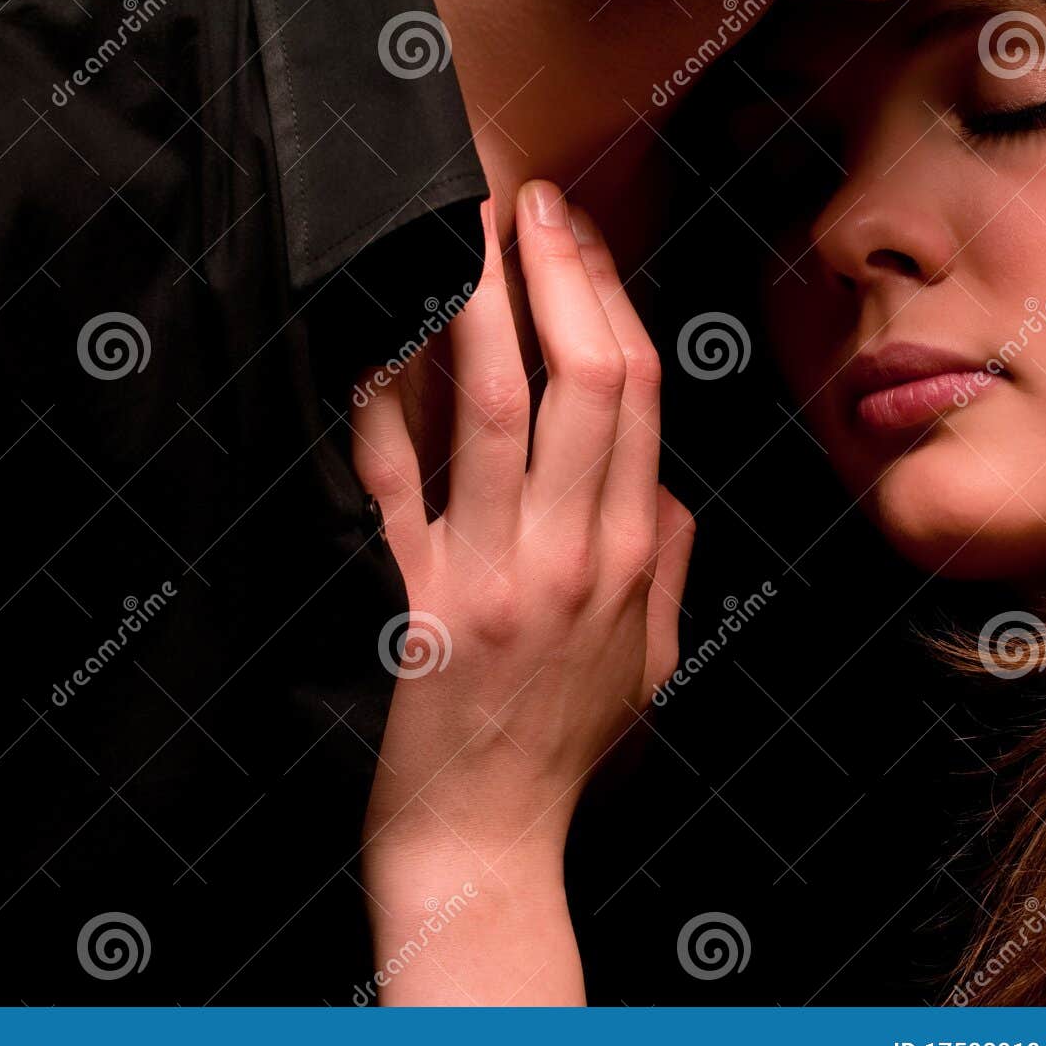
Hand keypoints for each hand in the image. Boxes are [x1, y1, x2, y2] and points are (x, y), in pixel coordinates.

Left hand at [350, 179, 693, 1002]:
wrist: (487, 842)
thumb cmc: (566, 748)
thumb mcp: (652, 659)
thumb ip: (668, 559)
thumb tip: (658, 481)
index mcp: (634, 558)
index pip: (638, 397)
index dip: (606, 300)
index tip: (576, 237)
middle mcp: (576, 557)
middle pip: (585, 381)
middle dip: (556, 274)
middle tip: (525, 203)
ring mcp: (499, 579)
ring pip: (499, 411)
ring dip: (481, 306)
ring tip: (459, 231)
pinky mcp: (423, 604)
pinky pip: (401, 486)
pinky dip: (388, 405)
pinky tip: (377, 336)